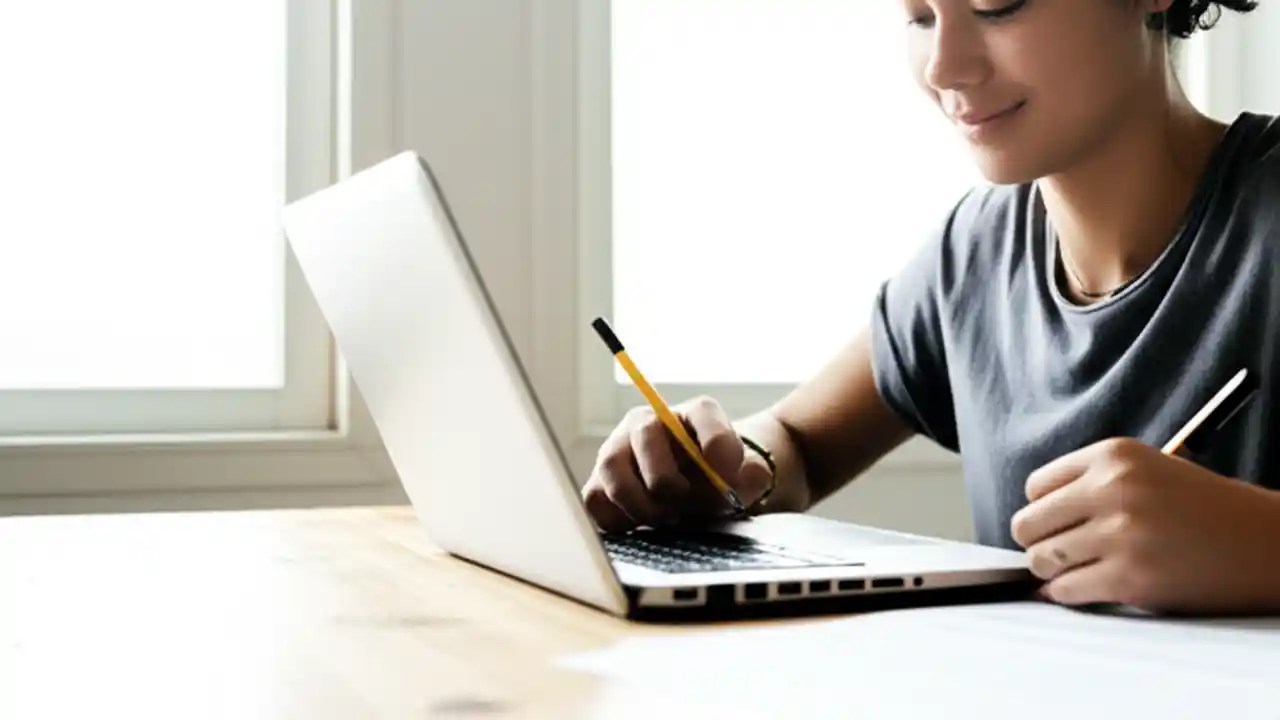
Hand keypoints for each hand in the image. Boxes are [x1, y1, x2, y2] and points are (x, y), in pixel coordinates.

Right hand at [581, 396, 773, 531]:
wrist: (698, 494)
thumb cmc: (718, 481)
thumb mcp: (746, 479)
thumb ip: (753, 478)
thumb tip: (741, 480)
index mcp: (695, 413)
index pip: (704, 414)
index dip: (717, 444)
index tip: (727, 478)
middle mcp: (651, 421)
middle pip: (645, 433)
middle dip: (667, 480)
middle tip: (683, 503)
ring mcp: (619, 448)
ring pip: (612, 466)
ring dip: (640, 502)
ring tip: (664, 518)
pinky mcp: (600, 481)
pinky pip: (595, 499)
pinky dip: (619, 519)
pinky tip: (643, 525)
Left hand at [1011, 438, 1279, 613]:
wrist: (1263, 542)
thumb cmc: (1204, 509)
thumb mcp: (1146, 470)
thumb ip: (1091, 483)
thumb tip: (1033, 520)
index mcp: (1114, 456)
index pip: (1036, 486)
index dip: (1043, 509)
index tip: (1057, 522)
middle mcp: (1113, 489)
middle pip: (1028, 523)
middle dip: (1038, 541)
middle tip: (1058, 551)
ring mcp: (1121, 534)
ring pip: (1041, 559)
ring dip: (1051, 570)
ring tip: (1075, 569)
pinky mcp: (1130, 577)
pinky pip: (1065, 590)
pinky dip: (1068, 594)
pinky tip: (1089, 587)